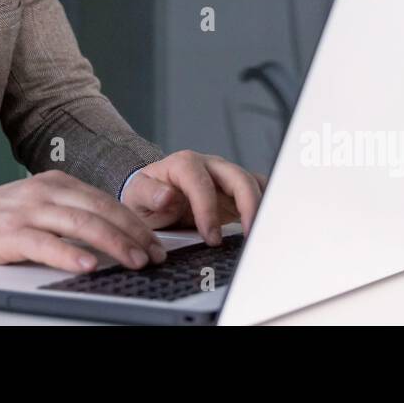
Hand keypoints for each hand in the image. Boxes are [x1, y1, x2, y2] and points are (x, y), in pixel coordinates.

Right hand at [0, 170, 168, 272]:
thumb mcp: (37, 206)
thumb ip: (69, 213)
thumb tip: (112, 235)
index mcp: (56, 182)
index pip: (105, 201)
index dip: (135, 222)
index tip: (156, 242)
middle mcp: (44, 191)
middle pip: (100, 210)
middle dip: (134, 233)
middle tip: (156, 255)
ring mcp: (27, 210)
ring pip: (80, 224)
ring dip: (113, 243)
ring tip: (135, 260)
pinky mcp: (8, 233)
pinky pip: (45, 243)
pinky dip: (69, 253)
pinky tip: (87, 265)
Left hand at [120, 150, 267, 244]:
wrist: (153, 195)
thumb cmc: (145, 196)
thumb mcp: (136, 197)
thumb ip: (147, 194)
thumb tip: (166, 196)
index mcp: (183, 165)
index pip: (201, 182)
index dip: (207, 209)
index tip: (210, 236)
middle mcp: (209, 166)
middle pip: (237, 177)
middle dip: (247, 205)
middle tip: (248, 234)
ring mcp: (225, 176)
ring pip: (253, 184)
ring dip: (261, 206)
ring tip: (262, 232)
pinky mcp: (237, 189)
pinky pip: (259, 190)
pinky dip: (267, 204)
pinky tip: (267, 223)